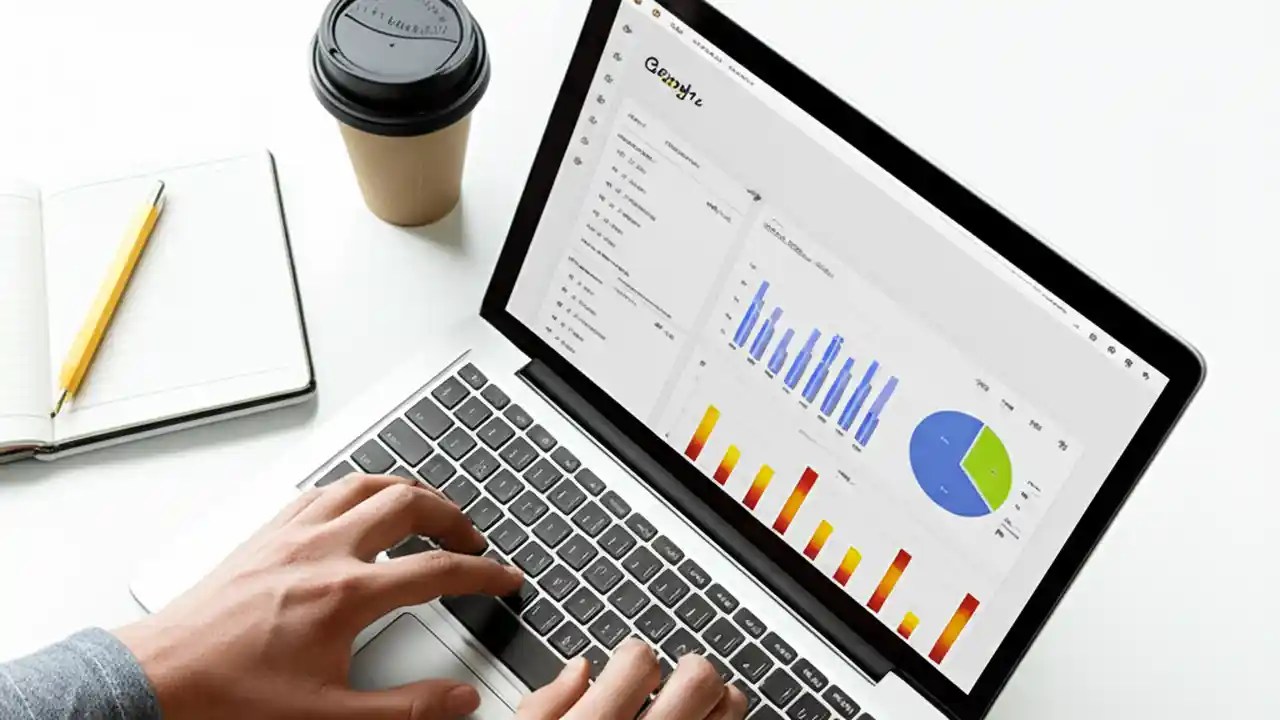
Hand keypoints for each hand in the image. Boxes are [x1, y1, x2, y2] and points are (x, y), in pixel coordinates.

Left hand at [116, 473, 523, 719]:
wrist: (163, 676)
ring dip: (409, 491)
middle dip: (454, 517)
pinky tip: (360, 503)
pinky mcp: (268, 532)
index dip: (484, 574)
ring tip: (429, 508)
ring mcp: (294, 534)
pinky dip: (358, 488)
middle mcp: (325, 550)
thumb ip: (406, 708)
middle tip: (472, 539)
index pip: (438, 572)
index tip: (505, 578)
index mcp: (347, 594)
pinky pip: (324, 489)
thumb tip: (459, 700)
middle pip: (410, 505)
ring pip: (367, 484)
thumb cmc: (234, 694)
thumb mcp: (331, 714)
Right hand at [518, 638, 747, 719]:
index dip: (634, 655)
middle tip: (680, 677)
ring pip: (732, 709)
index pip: (639, 660)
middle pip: (700, 679)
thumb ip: (544, 705)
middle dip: (691, 669)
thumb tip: (579, 670)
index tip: (632, 666)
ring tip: (703, 705)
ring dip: (721, 699)